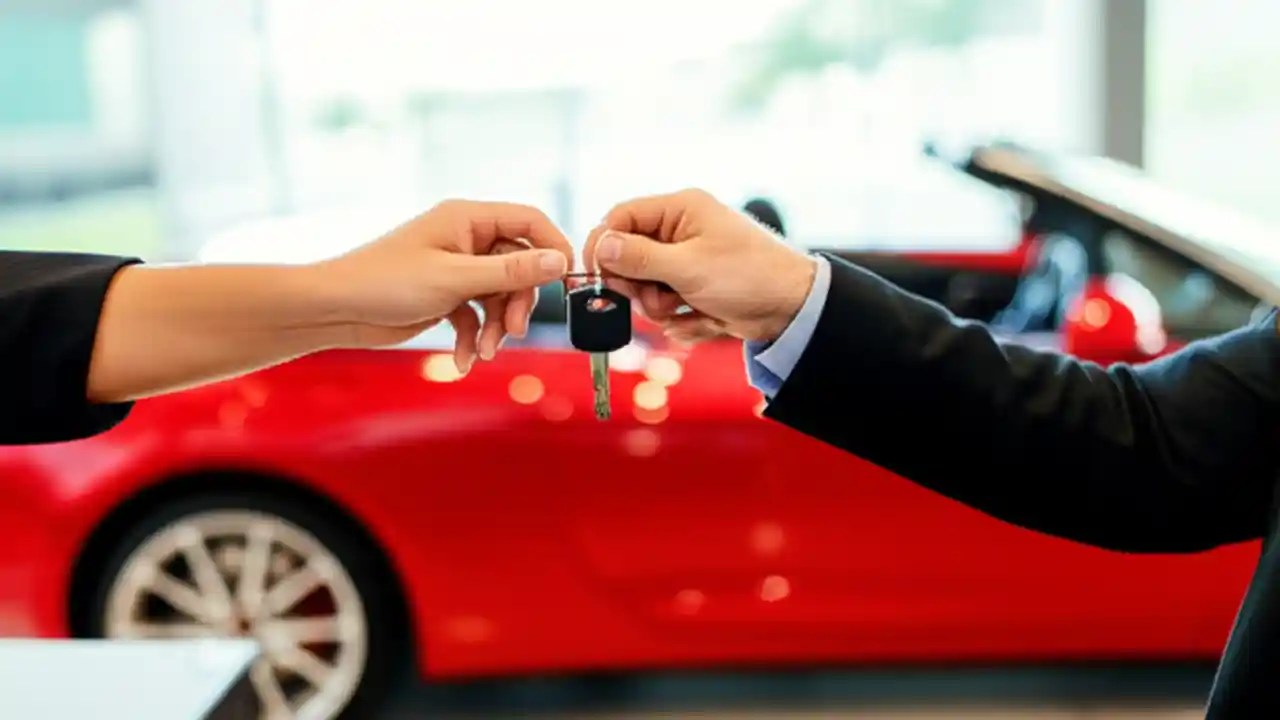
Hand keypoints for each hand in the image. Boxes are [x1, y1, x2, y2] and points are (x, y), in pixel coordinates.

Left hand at [313, 199, 572, 370]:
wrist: (335, 310)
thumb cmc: (386, 282)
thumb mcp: (455, 279)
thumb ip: (511, 272)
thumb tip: (559, 262)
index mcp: (467, 219)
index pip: (529, 221)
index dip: (553, 248)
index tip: (566, 281)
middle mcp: (465, 239)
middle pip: (519, 266)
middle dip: (518, 303)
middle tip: (513, 331)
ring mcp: (456, 269)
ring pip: (500, 297)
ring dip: (496, 328)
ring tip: (483, 353)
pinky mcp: (446, 296)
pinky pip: (477, 316)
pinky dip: (474, 338)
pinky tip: (464, 361)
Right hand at [584, 189, 815, 343]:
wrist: (794, 309)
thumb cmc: (749, 275)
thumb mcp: (688, 266)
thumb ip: (640, 257)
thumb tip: (601, 246)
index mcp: (680, 210)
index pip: (621, 217)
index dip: (604, 246)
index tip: (598, 277)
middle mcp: (680, 231)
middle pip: (628, 257)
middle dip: (638, 285)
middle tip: (656, 299)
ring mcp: (687, 261)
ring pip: (645, 287)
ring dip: (660, 306)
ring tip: (686, 309)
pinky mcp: (695, 289)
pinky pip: (667, 306)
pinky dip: (681, 319)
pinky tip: (705, 319)